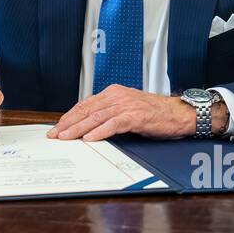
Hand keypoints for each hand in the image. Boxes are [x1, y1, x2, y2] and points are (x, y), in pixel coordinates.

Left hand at [47, 86, 228, 141]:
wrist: (178, 112)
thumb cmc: (154, 113)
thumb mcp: (127, 110)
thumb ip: (109, 114)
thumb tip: (88, 127)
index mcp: (113, 94)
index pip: (85, 104)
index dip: (69, 116)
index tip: (57, 127)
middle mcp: (117, 96)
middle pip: (86, 110)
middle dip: (68, 123)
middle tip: (55, 134)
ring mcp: (126, 105)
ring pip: (96, 117)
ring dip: (78, 129)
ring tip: (66, 137)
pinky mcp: (135, 116)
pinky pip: (113, 124)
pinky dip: (100, 132)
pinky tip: (90, 138)